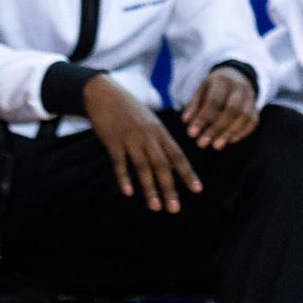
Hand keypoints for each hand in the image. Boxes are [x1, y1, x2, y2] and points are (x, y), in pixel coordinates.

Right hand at [84, 76, 201, 212]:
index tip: (197, 189)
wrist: (104, 93)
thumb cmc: (130, 111)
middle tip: (175, 209)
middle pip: (162, 165)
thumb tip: (172, 163)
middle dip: (170, 188)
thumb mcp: (150, 122)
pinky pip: (119, 163)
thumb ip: (160, 142)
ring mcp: (130, 139)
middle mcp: (148, 136)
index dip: (188, 173)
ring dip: (150, 188)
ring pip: (143, 167)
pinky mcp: (112, 141)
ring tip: (156, 207)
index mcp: (160, 132)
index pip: (178, 156)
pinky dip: (124, 178)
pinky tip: (128, 192)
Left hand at [182, 66, 258, 150]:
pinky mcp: (255, 108)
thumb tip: (187, 122)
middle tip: (202, 144)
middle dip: (216, 128)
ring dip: (229, 133)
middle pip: (232, 109)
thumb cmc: (214, 87)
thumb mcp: (201, 90)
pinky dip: (242, 132)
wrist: (236, 76)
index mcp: (222, 81)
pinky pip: (253, 121)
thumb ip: (194, 105)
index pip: (214, 101)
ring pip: (244, 116)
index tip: (191, 134)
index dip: (203, 118)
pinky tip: (230, 141)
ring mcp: (250, 97)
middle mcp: (239, 88)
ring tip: (216, 146)